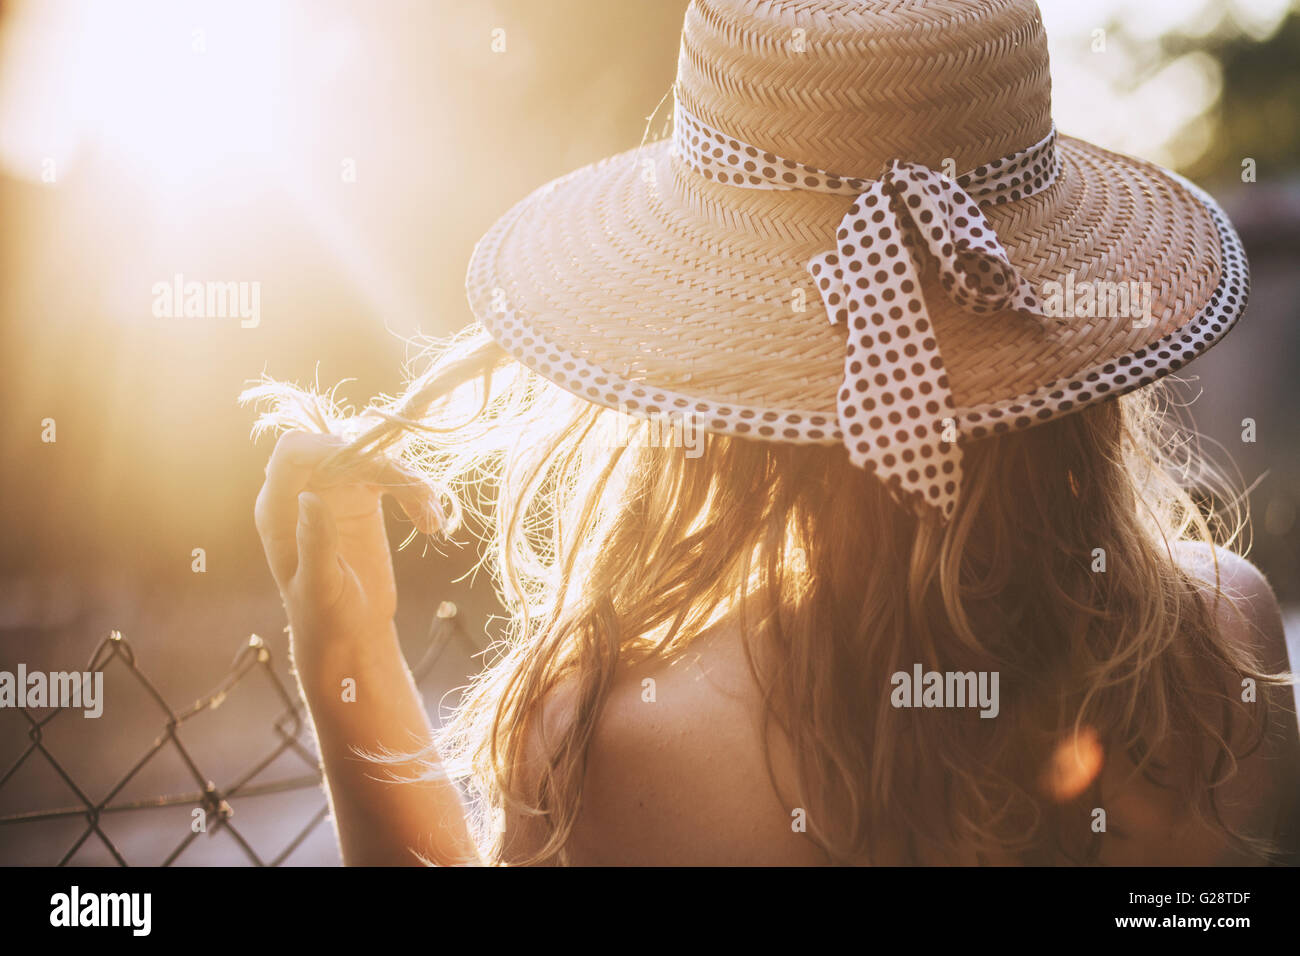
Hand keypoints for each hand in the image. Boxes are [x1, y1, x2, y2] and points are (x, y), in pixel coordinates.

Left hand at [253, 431, 440, 670]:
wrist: (351, 633)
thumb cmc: (326, 618)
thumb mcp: (320, 587)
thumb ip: (314, 543)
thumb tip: (308, 497)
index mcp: (277, 510)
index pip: (293, 453)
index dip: (327, 446)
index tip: (368, 462)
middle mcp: (303, 492)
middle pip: (338, 447)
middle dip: (379, 462)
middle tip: (413, 490)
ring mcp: (334, 492)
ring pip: (370, 458)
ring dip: (406, 480)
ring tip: (431, 519)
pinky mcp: (363, 498)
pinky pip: (390, 477)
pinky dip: (415, 493)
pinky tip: (430, 522)